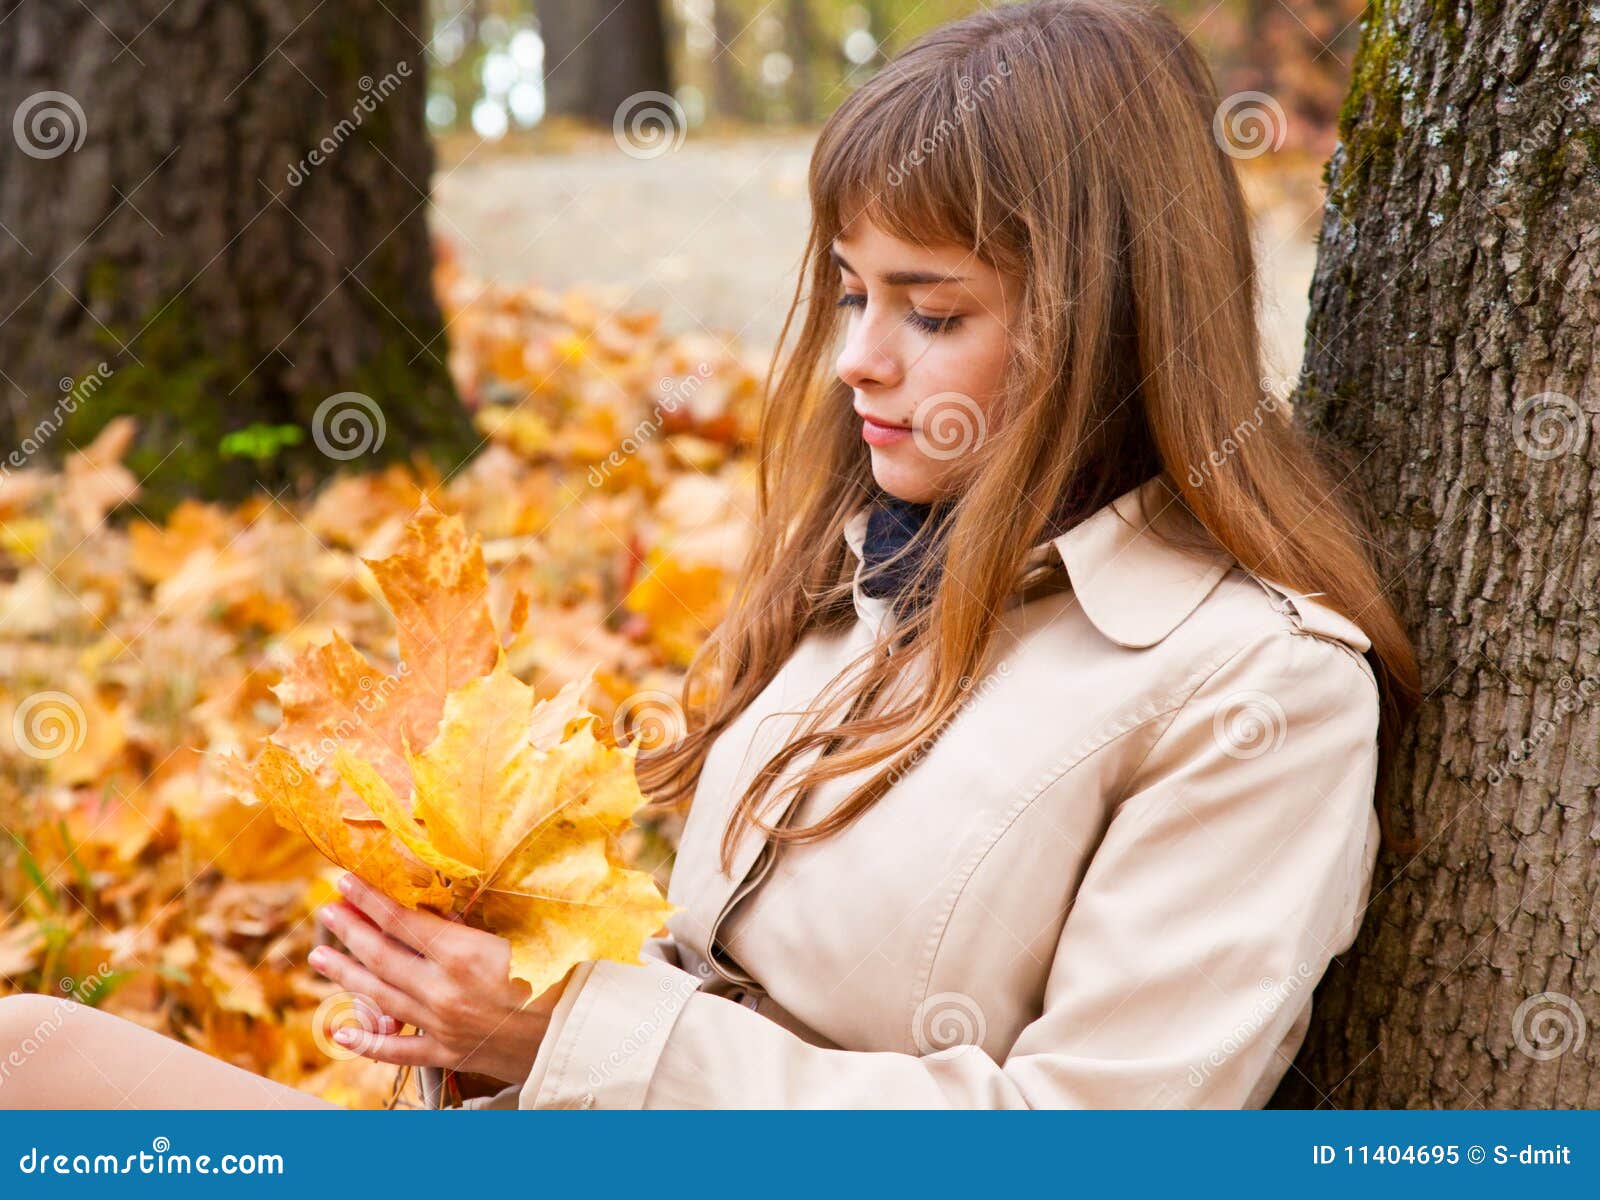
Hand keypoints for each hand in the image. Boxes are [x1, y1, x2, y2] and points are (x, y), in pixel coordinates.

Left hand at [308, 872, 574, 1084]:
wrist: (564, 1032)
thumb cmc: (546, 973)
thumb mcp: (508, 937)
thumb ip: (465, 925)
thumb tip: (429, 904)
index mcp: (461, 955)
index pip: (402, 921)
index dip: (370, 899)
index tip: (344, 881)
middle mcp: (442, 990)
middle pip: (382, 956)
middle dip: (350, 930)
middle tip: (326, 911)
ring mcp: (438, 1024)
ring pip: (379, 997)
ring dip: (345, 974)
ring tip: (319, 955)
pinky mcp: (443, 1051)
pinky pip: (396, 1049)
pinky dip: (366, 1042)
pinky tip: (340, 1030)